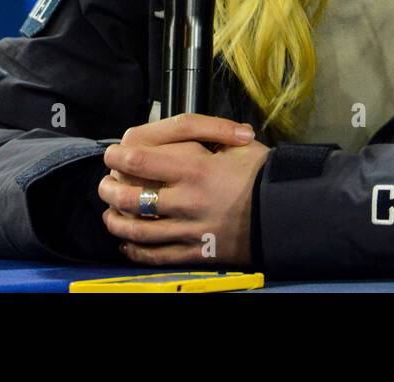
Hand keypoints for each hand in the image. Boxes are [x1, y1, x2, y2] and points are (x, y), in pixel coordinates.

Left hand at [99, 113, 270, 267]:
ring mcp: (188, 229)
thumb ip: (204, 139)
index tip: (112, 154)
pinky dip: (135, 250)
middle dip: (109, 190)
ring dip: (116, 221)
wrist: (287, 213)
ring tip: (110, 215)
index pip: (139, 160)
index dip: (118, 157)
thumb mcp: (237, 145)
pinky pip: (155, 255)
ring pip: (136, 230)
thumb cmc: (263, 173)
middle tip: (105, 185)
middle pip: (130, 197)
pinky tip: (127, 243)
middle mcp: (186, 199)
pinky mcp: (195, 252)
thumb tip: (174, 137)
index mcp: (194, 167)